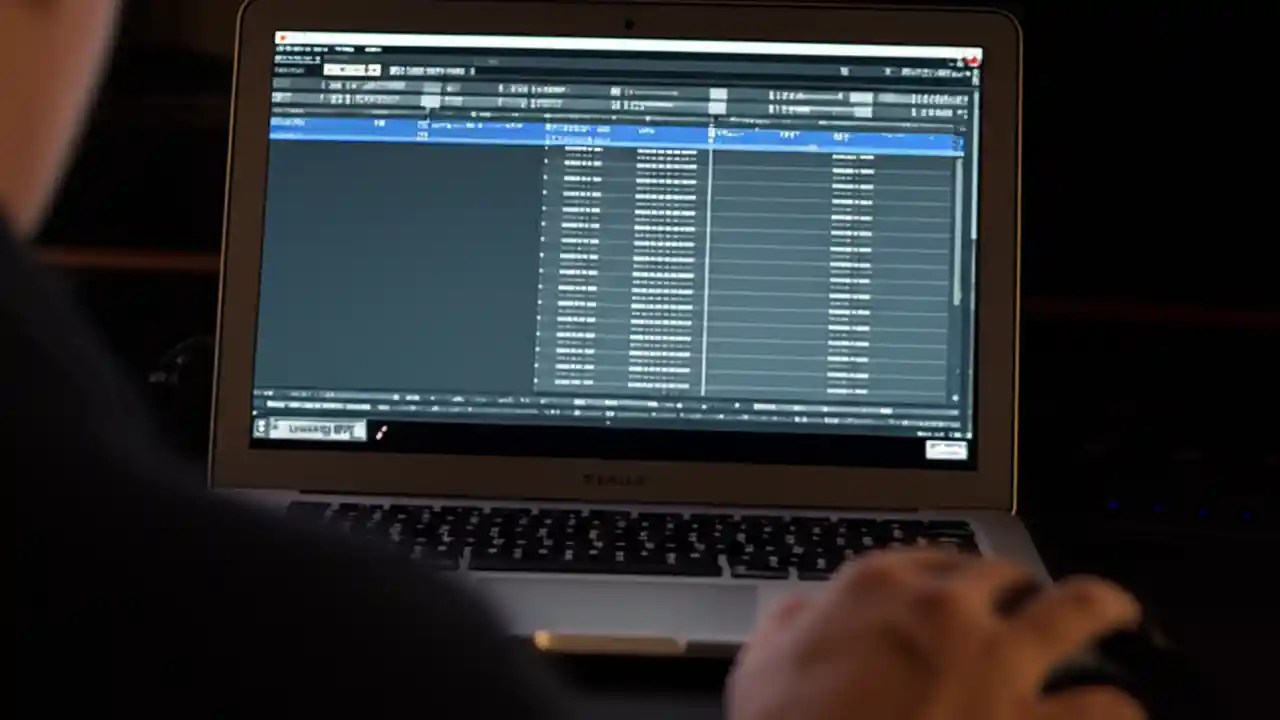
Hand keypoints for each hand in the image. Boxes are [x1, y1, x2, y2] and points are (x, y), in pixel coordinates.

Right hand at [728, 550, 1143, 719]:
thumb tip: (800, 615)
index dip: (955, 576)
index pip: (935, 557)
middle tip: (1031, 600)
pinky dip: (1118, 709)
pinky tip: (1120, 712)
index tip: (963, 588)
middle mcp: (946, 610)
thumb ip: (789, 625)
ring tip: (1118, 617)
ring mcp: (997, 664)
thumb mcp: (760, 663)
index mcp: (878, 586)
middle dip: (1023, 586)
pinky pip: (1104, 708)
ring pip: (1081, 611)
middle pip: (1009, 573)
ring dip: (1103, 612)